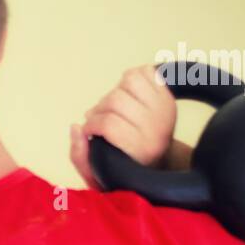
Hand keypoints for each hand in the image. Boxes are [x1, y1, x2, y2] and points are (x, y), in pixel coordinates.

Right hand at [70, 64, 175, 189]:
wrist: (158, 159)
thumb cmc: (123, 165)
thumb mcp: (97, 173)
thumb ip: (80, 155)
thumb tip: (76, 127)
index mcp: (140, 149)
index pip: (108, 124)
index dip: (92, 124)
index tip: (88, 129)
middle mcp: (157, 127)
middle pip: (115, 100)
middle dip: (99, 107)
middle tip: (99, 117)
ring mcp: (164, 109)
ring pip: (129, 80)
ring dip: (115, 90)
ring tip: (114, 105)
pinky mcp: (167, 96)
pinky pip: (145, 71)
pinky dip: (131, 77)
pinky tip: (127, 93)